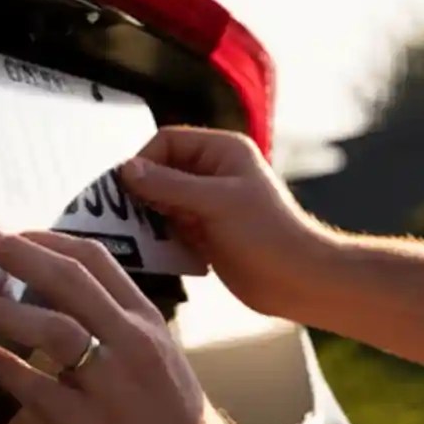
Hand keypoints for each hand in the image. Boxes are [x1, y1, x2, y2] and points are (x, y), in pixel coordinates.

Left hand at [0, 229, 254, 423]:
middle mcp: (133, 342)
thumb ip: (116, 329)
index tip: (13, 234)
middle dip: (19, 255)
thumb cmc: (178, 423)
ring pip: (53, 327)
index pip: (96, 260)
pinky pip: (40, 390)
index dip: (47, 239)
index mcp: (147, 321)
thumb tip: (58, 309)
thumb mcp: (159, 358)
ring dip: (3, 310)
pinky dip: (10, 370)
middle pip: (69, 280)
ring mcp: (113, 384)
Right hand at [120, 125, 333, 316]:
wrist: (299, 281)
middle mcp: (213, 173)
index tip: (127, 190)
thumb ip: (168, 184)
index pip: (168, 141)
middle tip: (125, 216)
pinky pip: (171, 228)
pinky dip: (161, 238)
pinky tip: (158, 252)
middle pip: (161, 172)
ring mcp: (209, 204)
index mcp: (222, 151)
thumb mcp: (214, 202)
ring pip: (163, 202)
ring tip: (141, 237)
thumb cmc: (267, 234)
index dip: (145, 161)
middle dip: (143, 193)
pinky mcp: (206, 233)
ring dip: (150, 218)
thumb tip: (127, 170)